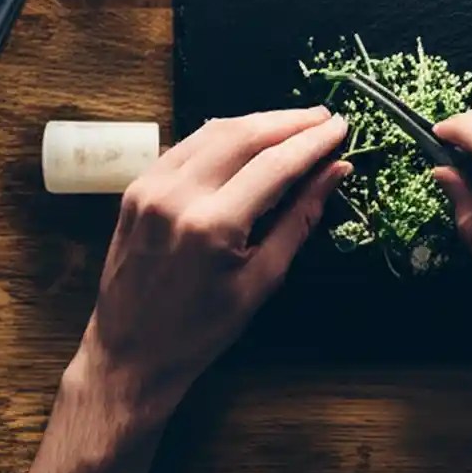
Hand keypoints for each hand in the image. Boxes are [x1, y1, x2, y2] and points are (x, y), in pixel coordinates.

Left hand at [70, 107, 349, 414]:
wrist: (130, 354)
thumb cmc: (201, 330)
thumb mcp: (261, 281)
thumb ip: (300, 220)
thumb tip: (336, 171)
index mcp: (212, 226)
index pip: (275, 165)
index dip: (313, 142)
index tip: (341, 126)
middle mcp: (177, 196)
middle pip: (243, 136)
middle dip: (288, 122)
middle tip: (324, 118)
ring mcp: (150, 188)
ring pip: (213, 132)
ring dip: (257, 122)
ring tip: (294, 123)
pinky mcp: (136, 189)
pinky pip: (187, 146)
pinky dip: (222, 136)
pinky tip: (248, 137)